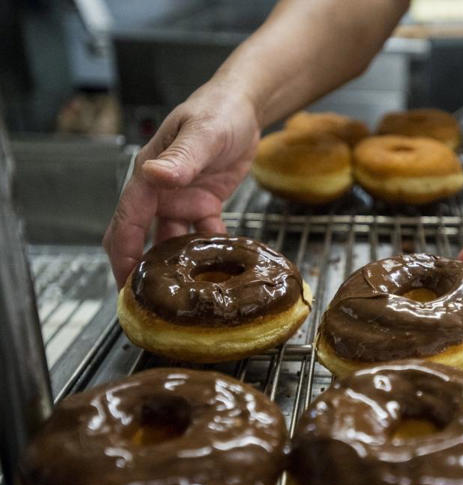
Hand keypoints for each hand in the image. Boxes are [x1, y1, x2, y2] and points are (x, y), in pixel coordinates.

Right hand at [103, 80, 259, 286]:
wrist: (243, 106)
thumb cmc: (216, 110)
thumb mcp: (202, 132)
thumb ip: (181, 157)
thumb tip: (154, 175)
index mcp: (149, 177)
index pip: (127, 221)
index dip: (122, 254)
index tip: (124, 285)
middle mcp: (161, 193)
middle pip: (142, 238)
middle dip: (142, 269)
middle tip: (150, 304)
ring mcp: (182, 200)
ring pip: (173, 241)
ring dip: (177, 266)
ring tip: (186, 295)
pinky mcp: (205, 204)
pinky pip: (203, 234)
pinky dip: (208, 250)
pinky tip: (219, 268)